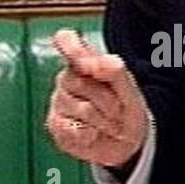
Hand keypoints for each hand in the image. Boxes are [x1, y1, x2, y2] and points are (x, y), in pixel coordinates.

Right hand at [45, 29, 149, 167]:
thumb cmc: (125, 109)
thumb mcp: (129, 89)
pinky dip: (91, 135)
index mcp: (85, 61)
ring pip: (82, 108)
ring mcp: (58, 102)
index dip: (70, 45)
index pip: (67, 41)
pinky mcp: (55, 125)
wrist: (126, 142)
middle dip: (107, 100)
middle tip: (117, 110)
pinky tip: (94, 134)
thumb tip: (98, 62)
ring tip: (108, 123)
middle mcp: (67, 78)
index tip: (82, 56)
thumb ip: (115, 72)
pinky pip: (73, 129)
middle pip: (80, 82)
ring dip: (104, 120)